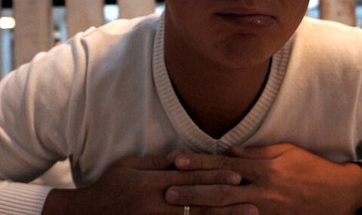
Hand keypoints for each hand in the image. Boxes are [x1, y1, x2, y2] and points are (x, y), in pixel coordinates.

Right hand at [42, 152, 243, 214]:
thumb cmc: (109, 186)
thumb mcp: (129, 166)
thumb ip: (157, 162)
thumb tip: (184, 156)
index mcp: (151, 182)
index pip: (190, 178)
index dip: (215, 178)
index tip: (237, 178)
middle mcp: (155, 203)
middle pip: (197, 203)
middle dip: (226, 204)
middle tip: (252, 204)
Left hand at [165, 143, 361, 214]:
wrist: (341, 196)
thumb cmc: (313, 168)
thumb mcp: (287, 151)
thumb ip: (257, 152)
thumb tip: (230, 149)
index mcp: (264, 169)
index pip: (224, 165)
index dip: (200, 163)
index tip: (177, 161)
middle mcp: (262, 191)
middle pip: (220, 191)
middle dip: (192, 191)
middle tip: (167, 191)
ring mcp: (266, 211)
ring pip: (227, 213)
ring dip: (201, 210)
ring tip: (178, 209)